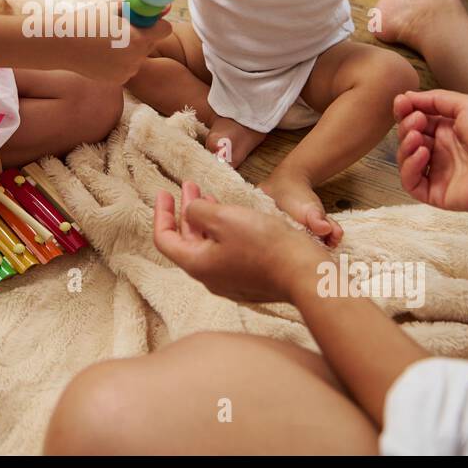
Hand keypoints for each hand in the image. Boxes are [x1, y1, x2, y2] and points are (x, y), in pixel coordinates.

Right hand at [65, 4, 170, 83]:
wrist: (63, 44)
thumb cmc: (88, 21)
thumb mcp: (114, 8)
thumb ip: (140, 9)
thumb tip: (165, 8)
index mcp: (138, 37)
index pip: (165, 29)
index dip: (155, 24)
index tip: (142, 22)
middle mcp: (136, 57)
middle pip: (151, 44)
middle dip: (141, 37)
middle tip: (117, 30)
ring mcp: (128, 71)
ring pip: (139, 57)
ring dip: (130, 50)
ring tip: (106, 42)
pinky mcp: (119, 80)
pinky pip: (128, 68)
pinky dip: (119, 62)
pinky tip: (103, 55)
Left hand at [153, 181, 326, 301]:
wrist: (305, 273)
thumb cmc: (265, 245)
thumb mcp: (224, 217)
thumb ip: (198, 210)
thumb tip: (191, 211)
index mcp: (197, 264)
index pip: (165, 239)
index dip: (161, 214)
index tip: (165, 192)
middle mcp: (210, 277)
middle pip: (187, 241)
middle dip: (186, 210)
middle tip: (190, 186)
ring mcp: (231, 281)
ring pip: (208, 245)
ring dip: (206, 218)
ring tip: (209, 195)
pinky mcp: (250, 279)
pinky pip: (227, 252)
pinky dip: (222, 230)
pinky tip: (234, 216)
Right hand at [393, 89, 467, 213]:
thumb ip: (437, 99)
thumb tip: (408, 96)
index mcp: (449, 130)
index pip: (417, 120)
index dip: (406, 111)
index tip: (401, 102)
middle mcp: (442, 151)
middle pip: (409, 137)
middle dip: (406, 125)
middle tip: (416, 120)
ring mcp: (438, 172)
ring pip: (406, 159)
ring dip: (405, 145)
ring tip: (417, 136)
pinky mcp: (436, 193)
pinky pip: (411, 182)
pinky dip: (410, 167)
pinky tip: (423, 153)